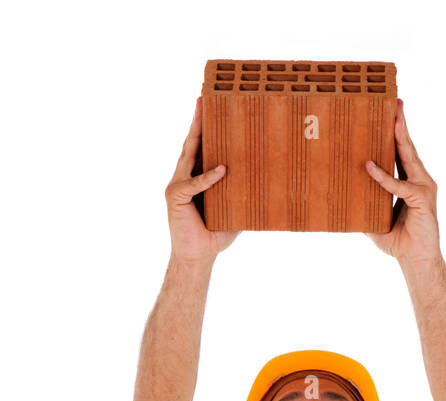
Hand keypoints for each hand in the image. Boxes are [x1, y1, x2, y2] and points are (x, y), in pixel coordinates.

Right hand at [165, 96, 238, 264]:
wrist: (198, 257)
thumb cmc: (214, 236)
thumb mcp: (234, 211)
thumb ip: (243, 194)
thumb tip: (270, 183)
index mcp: (196, 177)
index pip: (202, 148)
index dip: (206, 127)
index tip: (212, 106)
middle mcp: (184, 176)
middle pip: (192, 144)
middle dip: (198, 120)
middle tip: (204, 98)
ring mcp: (177, 184)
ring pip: (188, 154)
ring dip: (196, 133)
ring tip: (203, 114)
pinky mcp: (175, 196)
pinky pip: (195, 184)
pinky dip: (208, 178)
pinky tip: (222, 170)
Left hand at [364, 99, 440, 265]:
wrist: (414, 260)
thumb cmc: (398, 242)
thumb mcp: (374, 220)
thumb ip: (364, 205)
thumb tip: (339, 196)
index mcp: (409, 182)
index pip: (402, 153)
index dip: (396, 133)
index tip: (390, 113)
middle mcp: (420, 180)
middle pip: (408, 147)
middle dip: (401, 124)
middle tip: (395, 102)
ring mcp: (423, 188)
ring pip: (409, 157)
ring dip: (401, 136)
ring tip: (394, 118)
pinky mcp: (421, 199)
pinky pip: (399, 185)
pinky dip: (383, 177)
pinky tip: (369, 167)